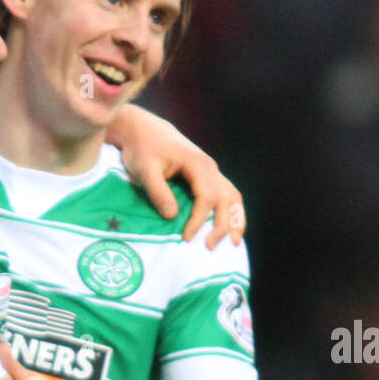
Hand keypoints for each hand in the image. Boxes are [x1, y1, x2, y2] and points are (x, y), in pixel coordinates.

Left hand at [106, 107, 244, 248]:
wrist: (144, 131)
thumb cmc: (143, 149)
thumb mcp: (145, 170)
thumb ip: (158, 192)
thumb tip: (173, 215)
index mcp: (197, 164)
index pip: (206, 197)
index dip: (199, 220)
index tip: (187, 238)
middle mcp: (210, 167)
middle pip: (228, 198)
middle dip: (224, 224)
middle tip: (212, 248)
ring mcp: (211, 171)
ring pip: (233, 196)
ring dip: (235, 220)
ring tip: (233, 243)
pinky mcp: (207, 177)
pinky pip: (226, 195)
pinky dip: (230, 212)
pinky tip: (228, 229)